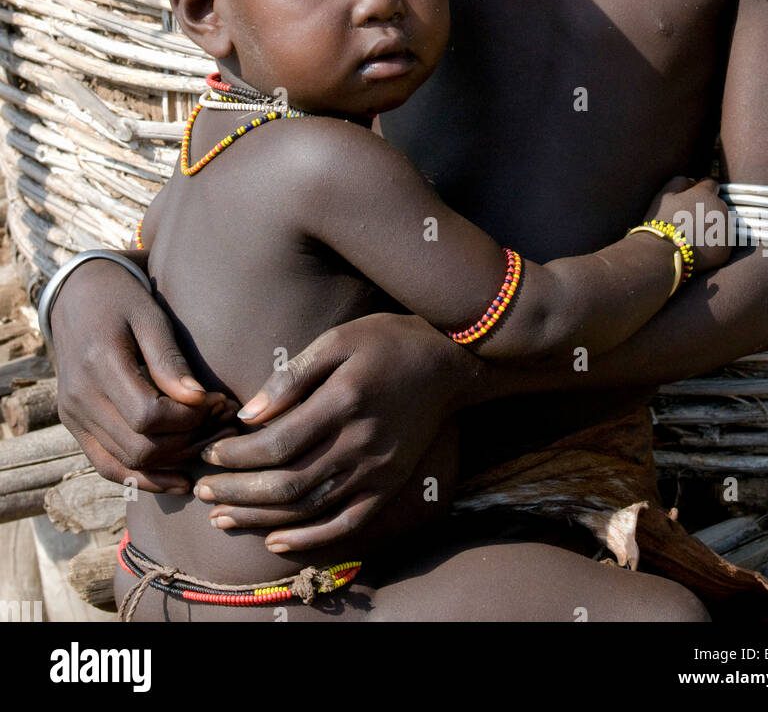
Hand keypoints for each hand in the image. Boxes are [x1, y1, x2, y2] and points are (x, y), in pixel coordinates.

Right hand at [52, 259, 235, 492]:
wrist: (75, 295)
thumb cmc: (121, 299)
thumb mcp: (150, 316)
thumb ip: (170, 360)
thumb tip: (199, 400)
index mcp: (99, 364)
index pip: (148, 415)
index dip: (189, 417)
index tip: (219, 401)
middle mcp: (80, 397)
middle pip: (140, 446)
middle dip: (189, 441)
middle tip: (224, 423)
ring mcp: (73, 416)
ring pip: (127, 462)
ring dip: (175, 460)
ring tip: (211, 442)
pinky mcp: (74, 425)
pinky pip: (108, 466)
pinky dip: (143, 478)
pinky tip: (179, 480)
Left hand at [193, 313, 466, 548]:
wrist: (449, 364)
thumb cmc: (387, 342)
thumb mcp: (338, 340)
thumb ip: (293, 377)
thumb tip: (249, 415)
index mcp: (342, 403)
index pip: (276, 443)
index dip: (236, 455)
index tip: (208, 452)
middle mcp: (359, 444)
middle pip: (287, 484)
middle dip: (237, 492)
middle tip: (202, 490)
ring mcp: (377, 470)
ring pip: (310, 509)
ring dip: (261, 519)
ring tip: (222, 517)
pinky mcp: (389, 485)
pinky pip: (347, 524)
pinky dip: (310, 540)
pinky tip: (277, 543)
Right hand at [644, 175, 733, 272]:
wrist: (663, 254)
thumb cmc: (661, 222)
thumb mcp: (664, 195)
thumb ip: (680, 181)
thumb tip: (692, 181)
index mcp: (706, 194)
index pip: (711, 184)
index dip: (702, 190)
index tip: (694, 198)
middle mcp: (721, 209)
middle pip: (718, 204)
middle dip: (708, 208)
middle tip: (691, 220)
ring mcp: (726, 230)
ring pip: (723, 222)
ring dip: (713, 225)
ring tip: (694, 235)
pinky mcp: (726, 248)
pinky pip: (723, 242)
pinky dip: (714, 243)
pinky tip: (698, 246)